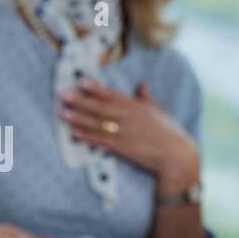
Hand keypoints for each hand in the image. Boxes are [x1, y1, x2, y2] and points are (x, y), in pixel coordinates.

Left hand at [59, 79, 200, 193]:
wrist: (175, 156)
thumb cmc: (169, 132)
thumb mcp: (158, 111)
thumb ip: (146, 98)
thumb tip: (143, 84)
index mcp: (136, 107)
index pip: (112, 95)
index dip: (96, 88)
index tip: (81, 80)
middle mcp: (128, 118)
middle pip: (100, 108)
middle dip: (80, 101)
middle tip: (63, 94)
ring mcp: (124, 134)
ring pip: (97, 124)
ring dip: (78, 119)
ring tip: (63, 113)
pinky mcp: (122, 149)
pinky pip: (100, 141)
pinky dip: (86, 137)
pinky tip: (74, 134)